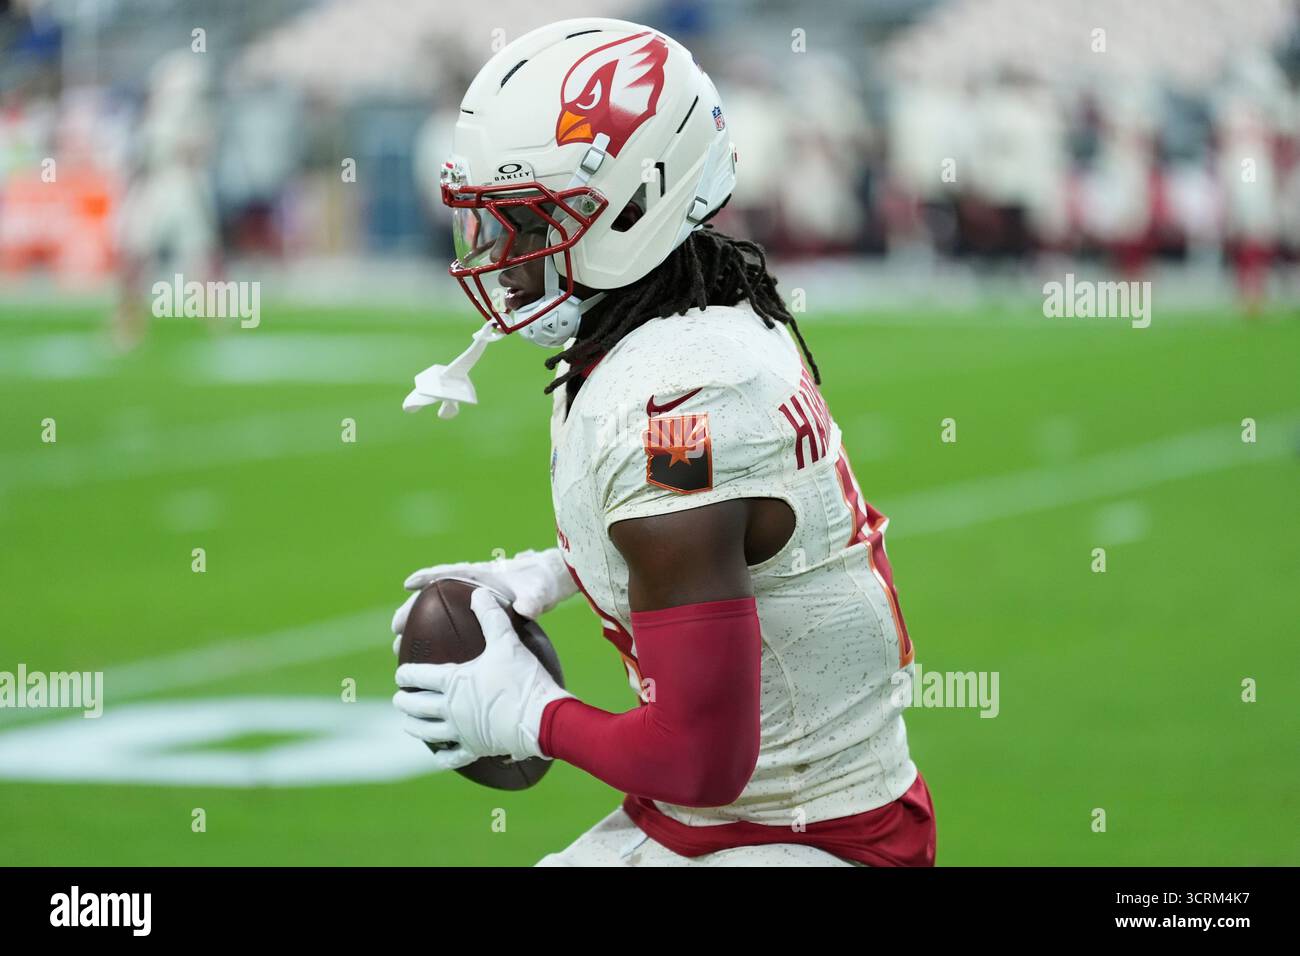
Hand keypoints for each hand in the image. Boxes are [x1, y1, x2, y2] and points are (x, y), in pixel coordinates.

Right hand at [390, 547, 575, 655]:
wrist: (555, 581)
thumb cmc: (545, 581)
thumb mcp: (540, 591)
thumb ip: (533, 599)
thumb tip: (527, 608)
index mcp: (483, 575)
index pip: (449, 573)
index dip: (427, 576)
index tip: (407, 584)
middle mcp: (474, 586)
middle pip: (437, 596)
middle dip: (414, 609)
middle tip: (396, 628)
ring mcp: (477, 601)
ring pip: (442, 611)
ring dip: (422, 625)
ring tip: (403, 646)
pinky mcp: (483, 614)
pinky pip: (454, 623)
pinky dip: (440, 635)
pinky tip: (433, 658)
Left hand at [392, 588, 573, 767]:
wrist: (541, 718)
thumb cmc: (522, 678)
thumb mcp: (506, 641)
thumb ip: (490, 616)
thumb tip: (479, 593)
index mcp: (453, 682)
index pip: (420, 676)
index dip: (407, 674)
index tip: (400, 673)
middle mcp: (450, 709)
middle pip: (417, 706)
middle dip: (404, 701)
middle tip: (399, 697)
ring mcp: (461, 732)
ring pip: (427, 732)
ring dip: (414, 727)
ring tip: (408, 723)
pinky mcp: (476, 748)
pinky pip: (452, 757)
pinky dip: (442, 756)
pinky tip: (438, 755)